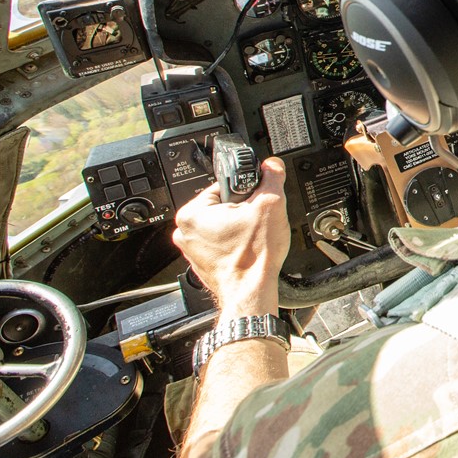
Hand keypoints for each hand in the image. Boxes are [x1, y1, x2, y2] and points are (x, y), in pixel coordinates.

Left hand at [173, 156, 290, 314]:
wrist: (253, 293)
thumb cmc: (254, 258)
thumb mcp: (271, 205)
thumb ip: (272, 177)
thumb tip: (272, 165)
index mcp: (192, 213)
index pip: (223, 186)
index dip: (246, 192)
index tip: (255, 203)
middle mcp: (185, 232)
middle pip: (223, 206)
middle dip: (242, 211)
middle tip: (256, 223)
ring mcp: (192, 250)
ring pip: (223, 225)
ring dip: (239, 227)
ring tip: (252, 238)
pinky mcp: (203, 263)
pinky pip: (220, 244)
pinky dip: (234, 244)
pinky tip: (248, 250)